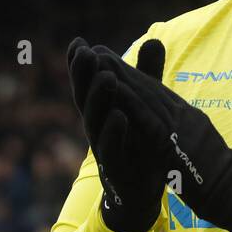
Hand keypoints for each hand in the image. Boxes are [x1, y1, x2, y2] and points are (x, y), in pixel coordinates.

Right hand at [67, 36, 168, 231]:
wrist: (142, 191)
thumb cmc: (140, 145)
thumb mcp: (145, 105)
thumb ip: (147, 76)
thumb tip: (153, 39)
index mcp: (102, 112)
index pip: (89, 84)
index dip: (81, 65)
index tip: (78, 41)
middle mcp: (97, 128)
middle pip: (86, 98)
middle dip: (83, 75)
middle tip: (84, 52)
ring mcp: (104, 149)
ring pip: (95, 122)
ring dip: (100, 99)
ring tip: (107, 78)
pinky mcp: (116, 168)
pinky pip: (112, 150)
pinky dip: (114, 133)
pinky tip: (120, 116)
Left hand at [98, 39, 231, 231]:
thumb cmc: (223, 180)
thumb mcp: (204, 151)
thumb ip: (190, 137)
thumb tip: (181, 132)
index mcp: (192, 120)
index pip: (160, 94)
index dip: (137, 76)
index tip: (115, 63)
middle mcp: (186, 117)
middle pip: (150, 88)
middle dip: (123, 68)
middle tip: (98, 51)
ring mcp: (181, 127)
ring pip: (145, 96)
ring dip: (120, 76)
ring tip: (98, 59)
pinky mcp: (172, 142)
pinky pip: (146, 117)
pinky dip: (128, 100)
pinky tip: (112, 87)